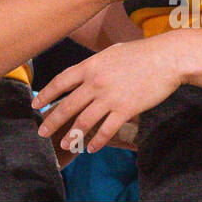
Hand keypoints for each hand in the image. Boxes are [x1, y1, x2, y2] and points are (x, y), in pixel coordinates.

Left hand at [33, 37, 181, 152]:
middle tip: (41, 132)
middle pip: (67, 105)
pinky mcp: (125, 110)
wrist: (165, 59)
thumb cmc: (139, 53)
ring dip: (72, 135)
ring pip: (84, 121)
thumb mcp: (110, 53)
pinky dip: (97, 141)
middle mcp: (95, 83)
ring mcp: (109, 97)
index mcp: (90, 66)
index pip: (60, 82)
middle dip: (52, 120)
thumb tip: (84, 72)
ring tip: (65, 143)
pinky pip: (106, 130)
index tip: (35, 104)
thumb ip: (95, 64)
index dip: (45, 94)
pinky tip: (91, 148)